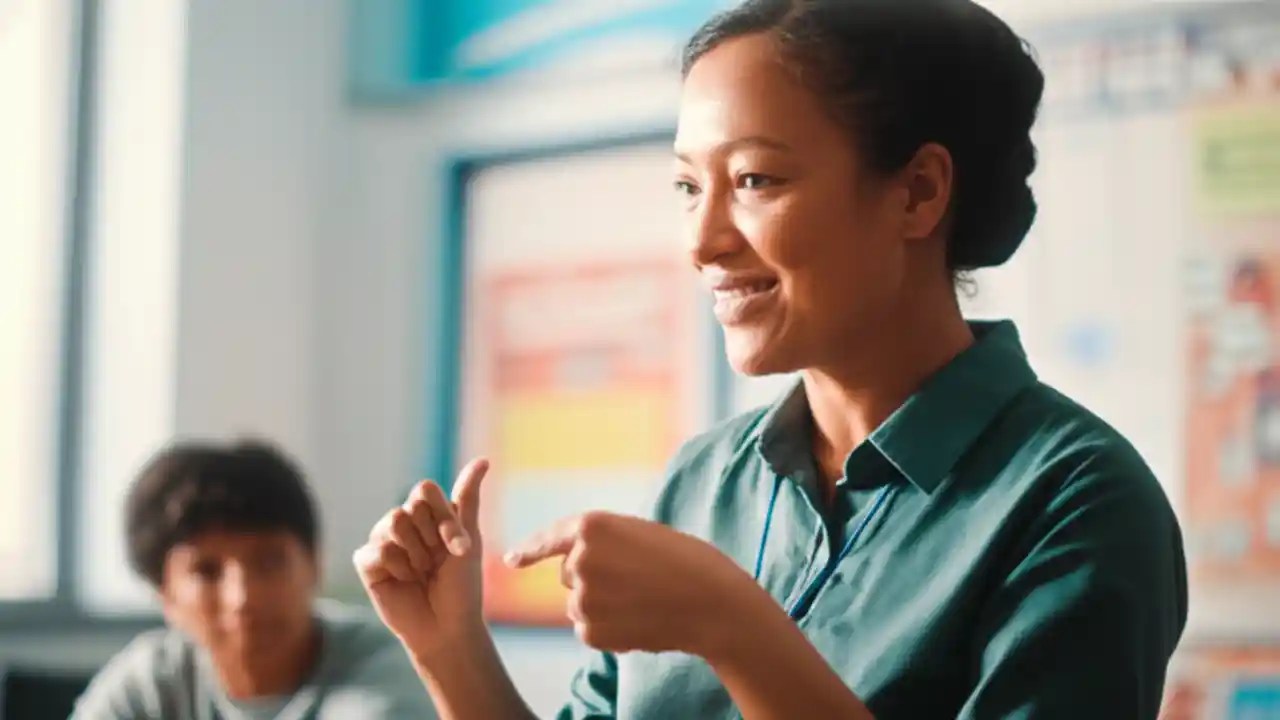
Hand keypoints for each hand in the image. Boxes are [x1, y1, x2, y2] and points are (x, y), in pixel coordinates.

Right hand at [353, 458, 489, 657]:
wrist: (447, 626)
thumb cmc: (462, 585)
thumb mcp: (469, 539)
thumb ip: (468, 498)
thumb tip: (483, 460)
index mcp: (428, 514)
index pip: (424, 490)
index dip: (443, 518)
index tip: (458, 547)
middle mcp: (403, 523)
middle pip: (409, 507)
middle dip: (431, 540)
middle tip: (436, 565)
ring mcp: (382, 541)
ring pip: (392, 523)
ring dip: (415, 555)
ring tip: (421, 573)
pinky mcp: (367, 563)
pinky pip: (378, 550)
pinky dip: (398, 568)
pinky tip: (404, 582)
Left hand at [504, 512, 756, 656]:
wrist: (713, 604)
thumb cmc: (686, 562)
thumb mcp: (639, 534)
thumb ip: (601, 543)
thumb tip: (570, 572)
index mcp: (592, 525)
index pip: (552, 536)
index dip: (530, 549)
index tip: (511, 560)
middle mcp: (579, 559)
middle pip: (569, 573)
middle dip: (593, 577)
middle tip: (637, 578)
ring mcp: (582, 598)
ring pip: (578, 603)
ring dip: (602, 604)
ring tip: (643, 599)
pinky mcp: (590, 631)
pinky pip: (588, 629)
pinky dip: (609, 629)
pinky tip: (639, 621)